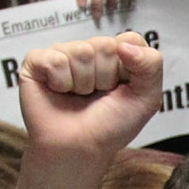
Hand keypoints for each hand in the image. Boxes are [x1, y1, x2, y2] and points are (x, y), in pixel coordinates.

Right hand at [17, 32, 164, 158]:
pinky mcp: (37, 61)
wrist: (78, 150)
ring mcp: (62, 54)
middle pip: (105, 45)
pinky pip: (55, 59)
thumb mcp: (147, 99)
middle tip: (96, 96)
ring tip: (78, 96)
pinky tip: (59, 92)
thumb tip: (123, 44)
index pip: (129, 39)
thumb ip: (151, 65)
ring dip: (83, 83)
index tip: (121, 89)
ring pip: (81, 52)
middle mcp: (90, 51)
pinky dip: (61, 82)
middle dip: (104, 77)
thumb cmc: (109, 127)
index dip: (127, 69)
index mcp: (116, 56)